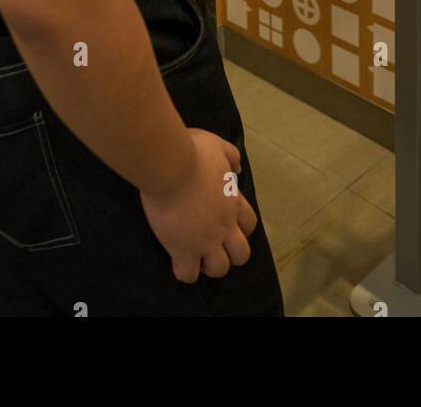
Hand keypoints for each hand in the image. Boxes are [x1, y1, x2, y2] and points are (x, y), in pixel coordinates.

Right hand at [140, 127, 257, 282]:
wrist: (171, 166)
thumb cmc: (192, 152)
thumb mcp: (217, 145)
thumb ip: (231, 156)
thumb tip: (238, 168)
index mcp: (233, 201)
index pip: (249, 225)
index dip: (240, 228)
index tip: (225, 224)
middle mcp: (224, 226)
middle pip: (241, 255)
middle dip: (230, 253)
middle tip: (212, 245)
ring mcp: (205, 241)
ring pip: (219, 269)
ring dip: (209, 265)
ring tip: (195, 256)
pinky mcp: (183, 250)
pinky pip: (188, 275)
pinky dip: (184, 272)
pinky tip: (177, 261)